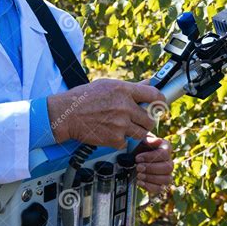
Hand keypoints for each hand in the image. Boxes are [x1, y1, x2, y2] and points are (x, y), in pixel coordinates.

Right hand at [47, 79, 164, 148]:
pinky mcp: (115, 138)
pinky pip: (126, 142)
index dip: (160, 102)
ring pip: (141, 133)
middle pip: (150, 119)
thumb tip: (147, 83)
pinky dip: (120, 141)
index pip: (154, 95)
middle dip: (146, 121)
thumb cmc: (84, 98)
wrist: (66, 115)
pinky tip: (110, 133)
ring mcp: (121, 124)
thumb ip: (129, 86)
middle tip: (138, 121)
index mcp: (124, 90)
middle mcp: (125, 107)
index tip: (160, 106)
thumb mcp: (107, 85)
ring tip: (123, 127)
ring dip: (135, 132)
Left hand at [135, 134, 173, 193]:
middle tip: (138, 167)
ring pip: (166, 179)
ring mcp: (167, 174)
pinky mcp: (161, 184)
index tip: (137, 158)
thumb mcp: (140, 140)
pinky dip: (149, 187)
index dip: (150, 157)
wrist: (132, 158)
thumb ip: (148, 139)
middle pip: (168, 167)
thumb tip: (157, 141)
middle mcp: (169, 161)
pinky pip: (160, 188)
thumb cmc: (137, 147)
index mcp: (166, 148)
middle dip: (151, 168)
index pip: (164, 154)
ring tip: (139, 175)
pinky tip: (139, 182)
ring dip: (151, 178)